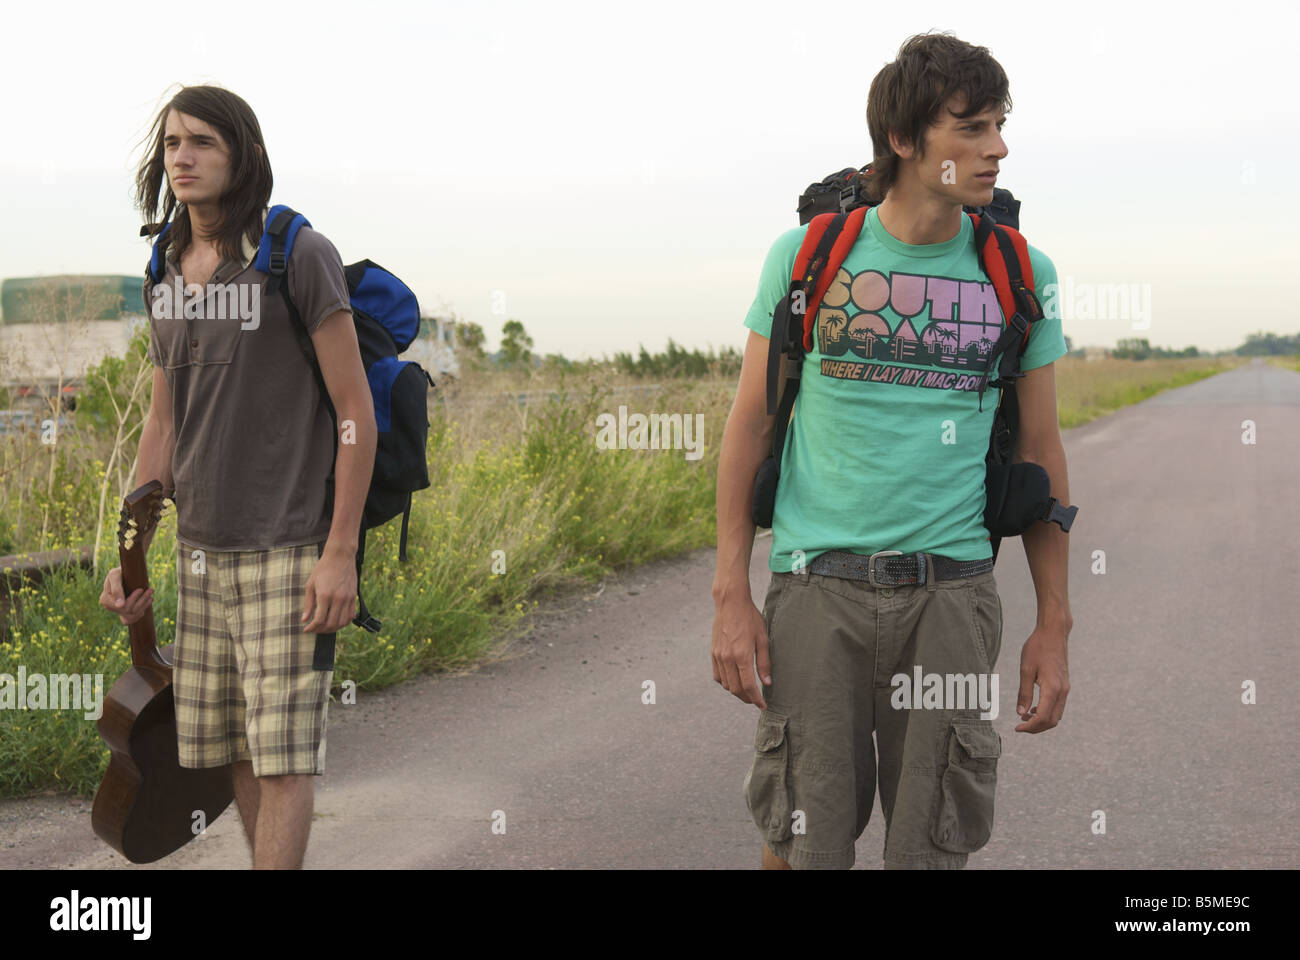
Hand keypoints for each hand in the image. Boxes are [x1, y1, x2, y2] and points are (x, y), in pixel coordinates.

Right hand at [99, 566, 154, 625]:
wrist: (124, 573)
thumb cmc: (119, 572)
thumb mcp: (115, 575)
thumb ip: (116, 589)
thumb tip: (120, 605)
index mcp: (105, 599)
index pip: (122, 606)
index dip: (133, 598)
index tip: (141, 589)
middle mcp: (109, 607)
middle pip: (128, 610)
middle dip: (142, 600)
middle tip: (151, 590)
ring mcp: (116, 610)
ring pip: (132, 614)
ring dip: (144, 605)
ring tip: (151, 596)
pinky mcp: (123, 612)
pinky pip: (132, 618)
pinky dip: (141, 611)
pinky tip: (147, 602)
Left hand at [301, 546, 356, 633]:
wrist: (340, 556)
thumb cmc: (323, 568)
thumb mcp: (310, 585)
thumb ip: (308, 604)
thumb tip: (304, 619)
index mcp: (325, 595)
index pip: (319, 619)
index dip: (312, 627)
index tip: (306, 629)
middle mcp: (338, 599)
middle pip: (331, 624)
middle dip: (321, 630)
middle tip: (314, 629)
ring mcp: (348, 598)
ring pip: (342, 622)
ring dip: (333, 629)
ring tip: (325, 627)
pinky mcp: (354, 597)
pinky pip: (351, 615)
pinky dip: (344, 622)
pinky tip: (336, 622)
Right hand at [711, 590, 770, 709]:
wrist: (730, 603)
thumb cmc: (750, 618)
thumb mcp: (763, 639)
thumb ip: (764, 663)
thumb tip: (767, 683)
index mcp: (742, 655)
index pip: (748, 686)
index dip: (756, 699)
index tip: (763, 706)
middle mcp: (728, 658)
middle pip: (736, 689)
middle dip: (746, 698)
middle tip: (756, 701)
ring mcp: (718, 656)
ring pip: (726, 684)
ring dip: (736, 691)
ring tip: (747, 691)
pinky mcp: (713, 652)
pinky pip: (717, 675)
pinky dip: (726, 682)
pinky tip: (734, 680)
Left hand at [1015, 624, 1069, 732]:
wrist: (1053, 633)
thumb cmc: (1037, 648)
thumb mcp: (1025, 670)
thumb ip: (1024, 693)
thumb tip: (1020, 713)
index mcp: (1052, 688)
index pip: (1043, 717)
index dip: (1030, 727)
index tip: (1017, 728)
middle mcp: (1062, 691)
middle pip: (1052, 721)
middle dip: (1036, 728)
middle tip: (1020, 726)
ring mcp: (1066, 689)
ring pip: (1057, 715)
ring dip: (1042, 721)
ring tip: (1025, 718)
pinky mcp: (1065, 685)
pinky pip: (1058, 706)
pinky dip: (1047, 712)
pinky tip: (1034, 708)